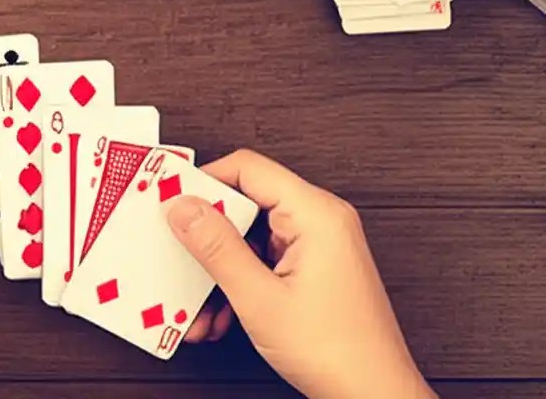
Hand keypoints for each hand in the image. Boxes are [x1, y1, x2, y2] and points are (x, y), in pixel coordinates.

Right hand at [166, 150, 434, 398]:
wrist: (374, 395)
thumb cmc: (338, 352)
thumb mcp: (259, 298)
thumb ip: (217, 247)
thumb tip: (185, 208)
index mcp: (316, 214)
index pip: (248, 169)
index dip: (205, 181)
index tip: (171, 199)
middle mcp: (321, 222)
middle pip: (246, 205)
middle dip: (208, 238)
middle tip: (178, 254)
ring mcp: (318, 246)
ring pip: (250, 239)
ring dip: (219, 271)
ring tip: (198, 304)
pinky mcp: (313, 269)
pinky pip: (264, 261)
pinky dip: (239, 284)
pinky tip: (220, 316)